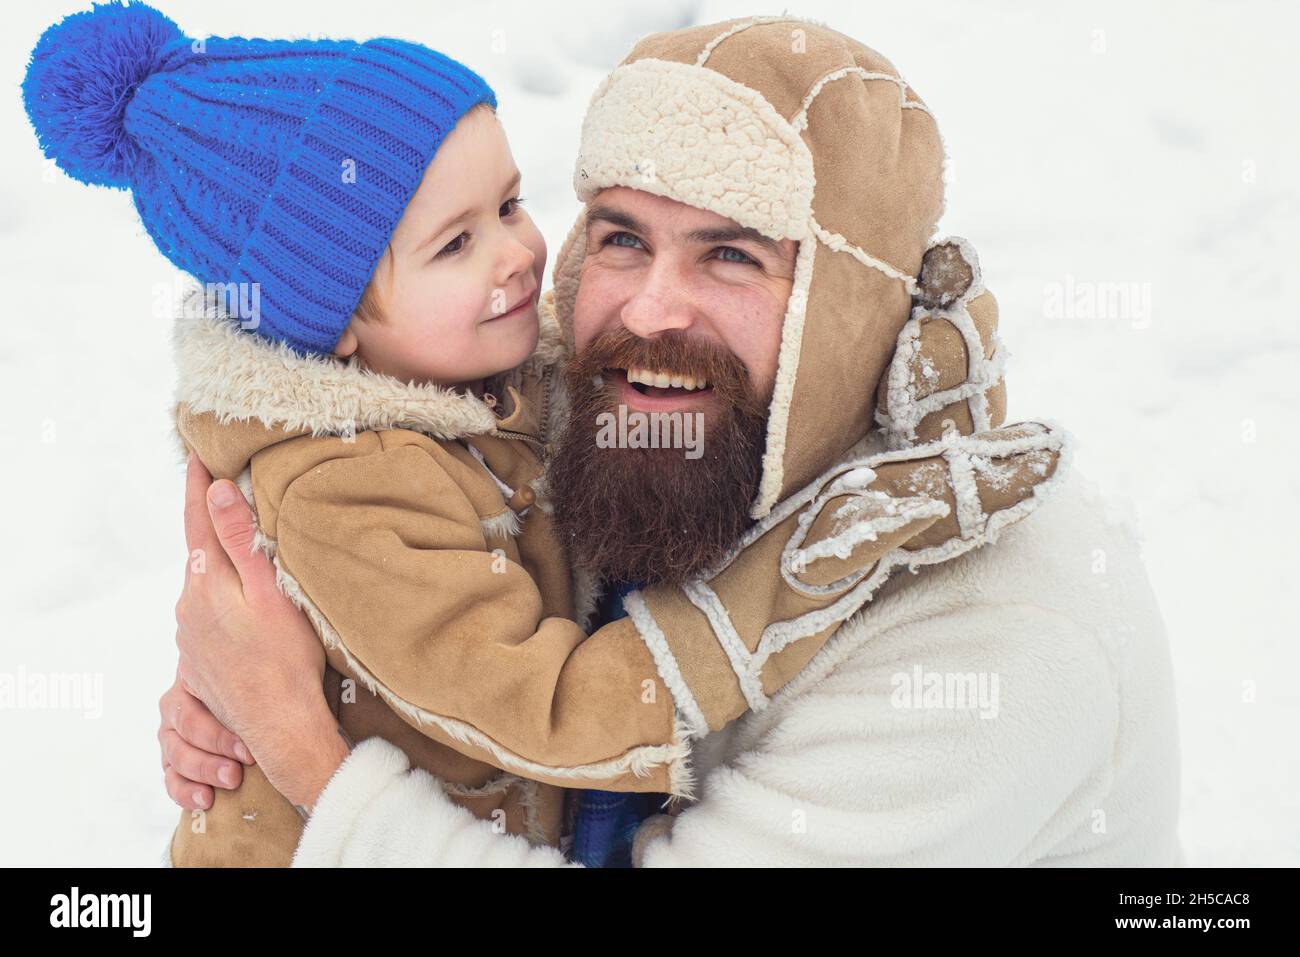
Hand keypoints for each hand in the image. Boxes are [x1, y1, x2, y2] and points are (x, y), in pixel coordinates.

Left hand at [172, 452, 342, 807]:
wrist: (277, 728)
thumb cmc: (284, 660)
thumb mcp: (269, 593)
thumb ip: (240, 542)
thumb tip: (216, 491)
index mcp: (205, 585)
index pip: (198, 521)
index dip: (198, 486)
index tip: (196, 453)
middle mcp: (188, 609)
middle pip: (198, 552)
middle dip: (207, 521)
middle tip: (217, 487)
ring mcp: (190, 638)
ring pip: (203, 586)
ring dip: (216, 564)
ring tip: (235, 545)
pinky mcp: (199, 662)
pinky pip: (208, 616)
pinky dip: (220, 598)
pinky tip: (240, 606)